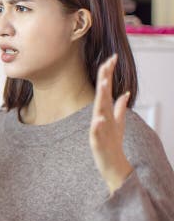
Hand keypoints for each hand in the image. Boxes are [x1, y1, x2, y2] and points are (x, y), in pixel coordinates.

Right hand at [90, 55, 132, 193]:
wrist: (111, 162)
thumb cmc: (112, 142)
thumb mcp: (118, 122)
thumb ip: (120, 107)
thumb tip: (125, 93)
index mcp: (105, 111)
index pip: (106, 88)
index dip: (108, 74)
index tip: (112, 57)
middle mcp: (100, 116)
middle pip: (102, 94)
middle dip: (104, 79)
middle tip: (107, 62)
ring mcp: (98, 128)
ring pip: (99, 110)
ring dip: (100, 98)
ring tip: (103, 84)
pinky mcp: (97, 140)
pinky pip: (96, 132)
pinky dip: (97, 125)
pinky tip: (98, 119)